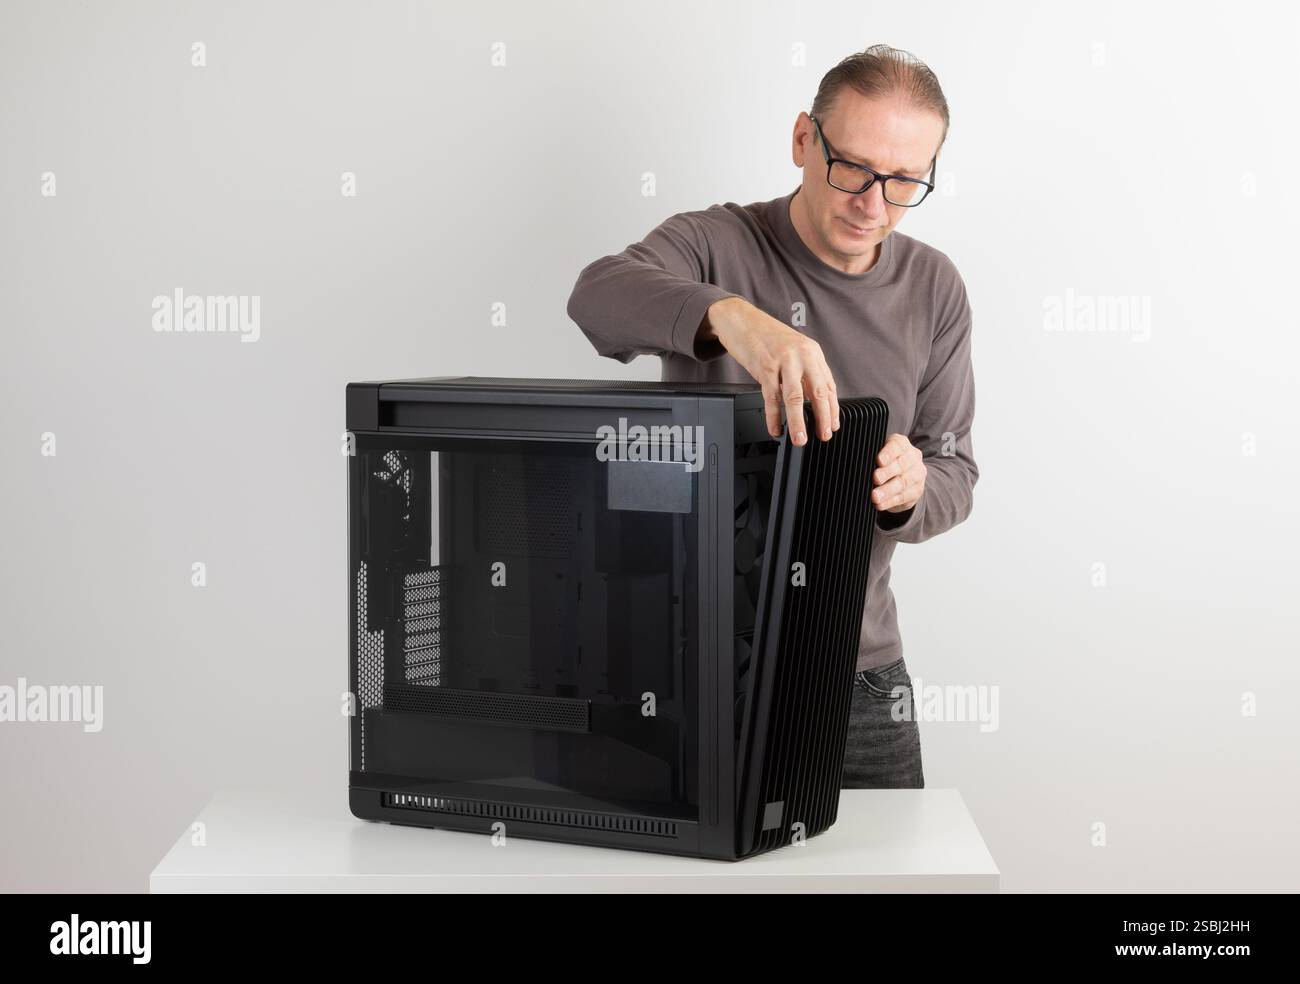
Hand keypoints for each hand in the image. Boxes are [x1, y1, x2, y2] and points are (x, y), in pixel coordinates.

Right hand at [701, 297, 838, 444]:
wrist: (741, 319)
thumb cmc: (766, 336)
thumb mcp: (793, 349)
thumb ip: (804, 371)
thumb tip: (811, 400)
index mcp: (812, 352)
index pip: (828, 385)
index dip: (832, 408)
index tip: (833, 425)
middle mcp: (801, 355)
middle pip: (817, 392)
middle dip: (822, 418)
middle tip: (824, 435)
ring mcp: (783, 361)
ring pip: (794, 398)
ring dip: (798, 422)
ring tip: (799, 438)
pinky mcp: (764, 367)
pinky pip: (771, 397)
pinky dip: (773, 416)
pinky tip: (775, 428)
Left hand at [872, 434, 925, 512]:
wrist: (904, 478)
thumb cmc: (885, 463)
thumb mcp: (879, 455)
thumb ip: (870, 457)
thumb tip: (856, 463)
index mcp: (902, 444)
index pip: (898, 446)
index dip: (889, 453)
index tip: (879, 461)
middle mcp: (913, 457)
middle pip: (901, 464)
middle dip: (887, 472)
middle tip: (875, 479)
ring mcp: (917, 474)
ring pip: (903, 482)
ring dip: (887, 490)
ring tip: (875, 496)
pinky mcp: (916, 491)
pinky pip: (904, 497)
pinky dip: (890, 501)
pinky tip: (880, 504)